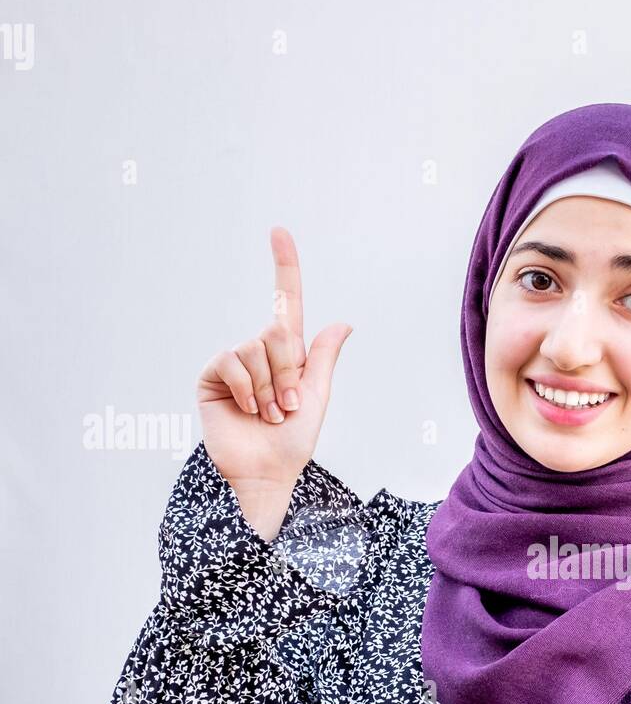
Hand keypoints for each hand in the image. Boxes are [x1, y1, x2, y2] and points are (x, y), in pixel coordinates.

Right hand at [196, 226, 352, 489]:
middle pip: (277, 333)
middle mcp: (259, 353)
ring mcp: (234, 363)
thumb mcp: (318, 396)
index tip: (278, 232)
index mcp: (288, 354)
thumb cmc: (293, 440)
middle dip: (289, 373)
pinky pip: (232, 362)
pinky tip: (249, 411)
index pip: (284, 302)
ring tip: (269, 415)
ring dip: (270, 388)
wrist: (267, 472)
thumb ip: (324, 358)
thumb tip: (343, 321)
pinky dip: (248, 388)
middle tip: (288, 406)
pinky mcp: (213, 376)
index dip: (284, 267)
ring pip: (255, 349)